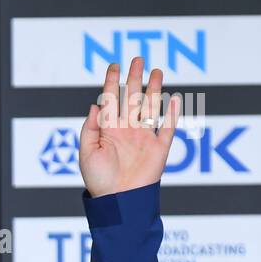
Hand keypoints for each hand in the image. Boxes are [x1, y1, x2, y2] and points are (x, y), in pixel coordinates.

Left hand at [79, 55, 179, 198]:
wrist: (118, 202)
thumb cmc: (99, 182)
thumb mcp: (86, 154)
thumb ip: (89, 129)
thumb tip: (94, 105)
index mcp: (109, 131)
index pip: (111, 101)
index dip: (112, 82)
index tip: (114, 66)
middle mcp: (127, 131)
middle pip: (133, 98)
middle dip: (135, 78)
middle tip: (137, 59)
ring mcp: (144, 138)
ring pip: (151, 108)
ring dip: (154, 89)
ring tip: (156, 71)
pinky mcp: (158, 149)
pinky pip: (167, 128)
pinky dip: (172, 114)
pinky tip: (174, 99)